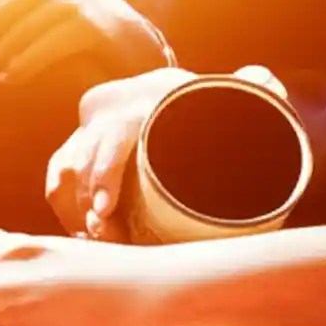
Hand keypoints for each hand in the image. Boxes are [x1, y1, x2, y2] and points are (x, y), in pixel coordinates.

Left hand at [0, 0, 168, 82]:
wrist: (137, 61)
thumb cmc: (77, 50)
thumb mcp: (35, 31)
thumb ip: (0, 27)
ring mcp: (82, 0)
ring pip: (28, 13)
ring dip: (1, 44)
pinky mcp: (98, 25)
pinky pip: (54, 38)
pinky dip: (26, 58)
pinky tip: (9, 78)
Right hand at [47, 66, 283, 237]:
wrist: (168, 101)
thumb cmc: (203, 113)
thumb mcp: (227, 99)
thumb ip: (253, 90)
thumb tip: (268, 85)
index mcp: (141, 99)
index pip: (110, 135)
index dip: (104, 174)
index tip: (105, 210)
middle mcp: (105, 114)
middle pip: (82, 163)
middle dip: (90, 207)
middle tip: (109, 238)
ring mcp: (85, 134)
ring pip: (64, 177)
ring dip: (77, 213)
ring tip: (102, 240)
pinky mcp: (72, 154)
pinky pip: (58, 186)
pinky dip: (68, 212)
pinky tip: (88, 234)